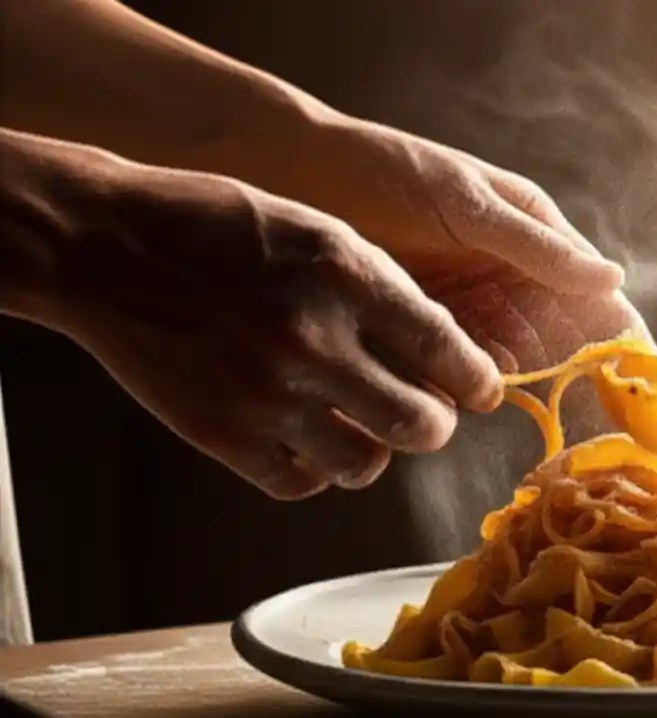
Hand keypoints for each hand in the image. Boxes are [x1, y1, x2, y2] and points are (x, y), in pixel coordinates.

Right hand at [12, 133, 501, 498]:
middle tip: (426, 413)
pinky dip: (315, 467)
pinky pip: (301, 483)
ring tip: (357, 421)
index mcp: (347, 277)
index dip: (478, 382)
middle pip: (421, 426)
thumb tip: (443, 354)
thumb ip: (384, 292)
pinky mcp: (221, 434)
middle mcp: (314, 341)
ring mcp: (266, 394)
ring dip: (374, 449)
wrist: (108, 247)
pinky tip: (306, 436)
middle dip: (435, 424)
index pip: (447, 351)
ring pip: (366, 465)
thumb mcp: (321, 232)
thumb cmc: (223, 229)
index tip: (482, 391)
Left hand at [246, 116, 642, 370]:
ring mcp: (468, 305)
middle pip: (559, 340)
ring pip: (511, 361)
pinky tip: (456, 392)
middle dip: (573, 379)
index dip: (620, 341)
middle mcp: (508, 276)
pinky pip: (457, 368)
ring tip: (508, 400)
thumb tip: (614, 280)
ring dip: (513, 382)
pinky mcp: (423, 329)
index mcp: (534, 235)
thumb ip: (537, 247)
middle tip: (587, 423)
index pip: (594, 297)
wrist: (289, 173)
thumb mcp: (469, 204)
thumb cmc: (387, 171)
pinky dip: (462, 384)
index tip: (637, 387)